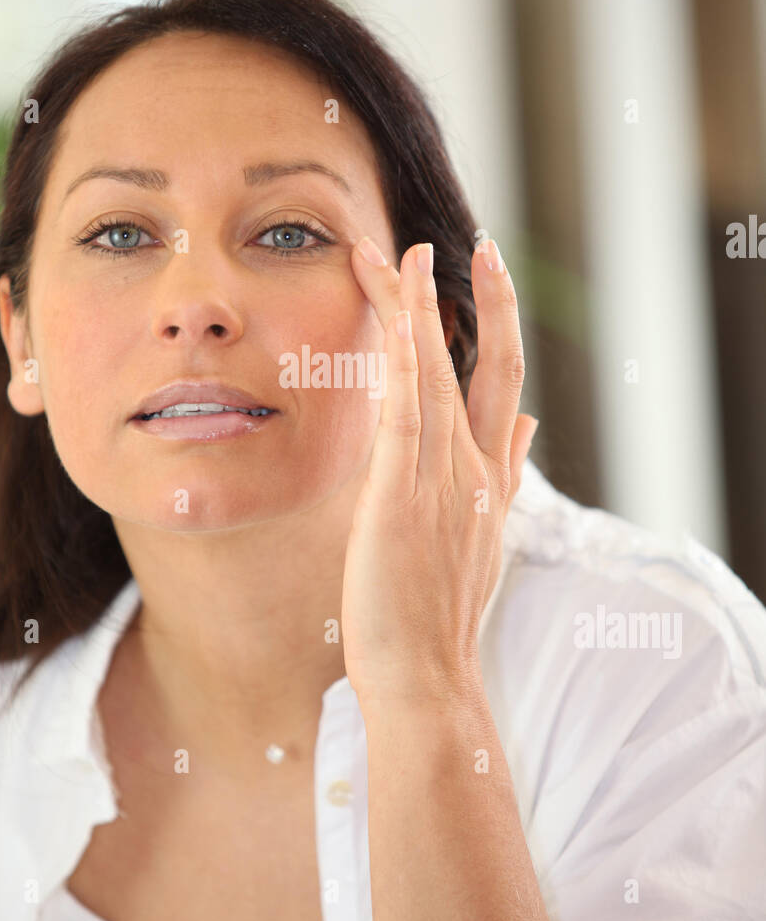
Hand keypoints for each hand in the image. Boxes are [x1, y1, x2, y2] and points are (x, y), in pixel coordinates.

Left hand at [340, 235, 536, 709]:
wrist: (426, 678)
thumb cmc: (439, 614)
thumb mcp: (482, 538)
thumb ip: (505, 476)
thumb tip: (526, 427)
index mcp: (489, 478)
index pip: (502, 383)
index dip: (501, 324)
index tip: (490, 273)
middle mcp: (474, 470)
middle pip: (485, 366)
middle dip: (483, 300)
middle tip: (474, 242)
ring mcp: (441, 481)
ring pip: (437, 375)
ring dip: (419, 310)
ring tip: (405, 253)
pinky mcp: (400, 496)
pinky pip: (404, 412)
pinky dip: (403, 359)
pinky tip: (395, 317)